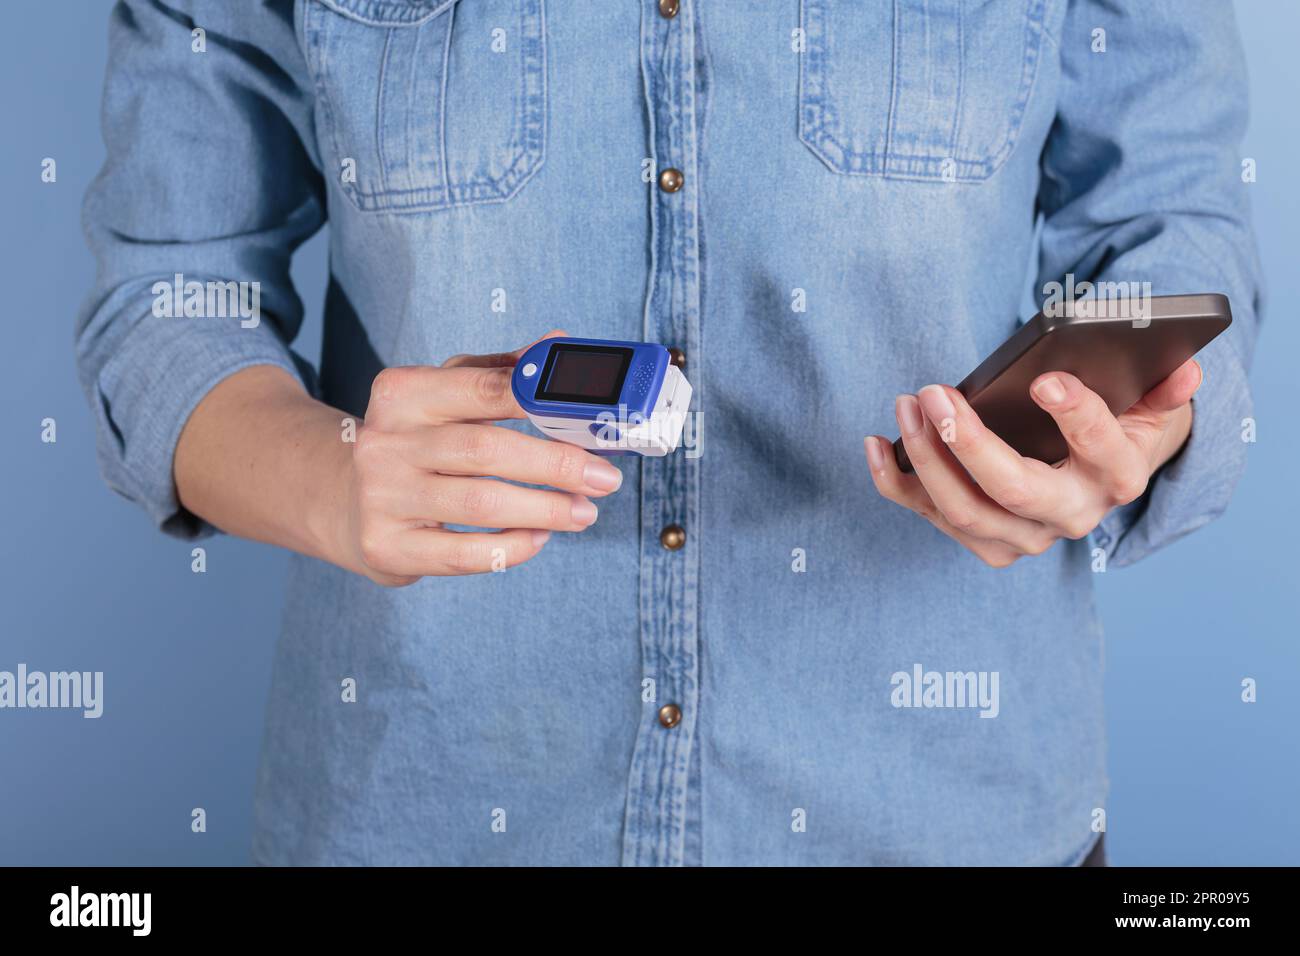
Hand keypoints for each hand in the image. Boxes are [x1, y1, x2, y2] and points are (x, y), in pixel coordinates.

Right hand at [341, 332, 623, 584]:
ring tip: (584, 511)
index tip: (591, 416)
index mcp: (403, 392)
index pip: (482, 388)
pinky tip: (539, 537)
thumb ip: (500, 372)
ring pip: (480, 503)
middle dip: (556, 465)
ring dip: (545, 509)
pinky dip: (511, 547)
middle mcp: (386, 441)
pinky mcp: (388, 546)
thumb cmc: (415, 442)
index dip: (541, 400)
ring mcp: (382, 496)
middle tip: (604, 477)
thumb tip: (558, 344)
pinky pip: (463, 553)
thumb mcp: (444, 395)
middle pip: (485, 450)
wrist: (343, 500)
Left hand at [864, 360, 1200, 566]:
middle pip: (1013, 490)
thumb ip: (1162, 389)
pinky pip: (930, 515)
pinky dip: (895, 482)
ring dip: (925, 457)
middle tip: (934, 392)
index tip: (1046, 380)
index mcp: (1118, 477)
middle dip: (968, 443)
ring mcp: (1024, 536)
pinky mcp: (985, 540)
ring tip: (906, 403)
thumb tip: (1186, 371)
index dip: (1077, 417)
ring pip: (964, 510)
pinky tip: (872, 444)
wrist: (1098, 478)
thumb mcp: (1146, 406)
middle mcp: (1072, 516)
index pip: (1100, 450)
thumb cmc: (1117, 425)